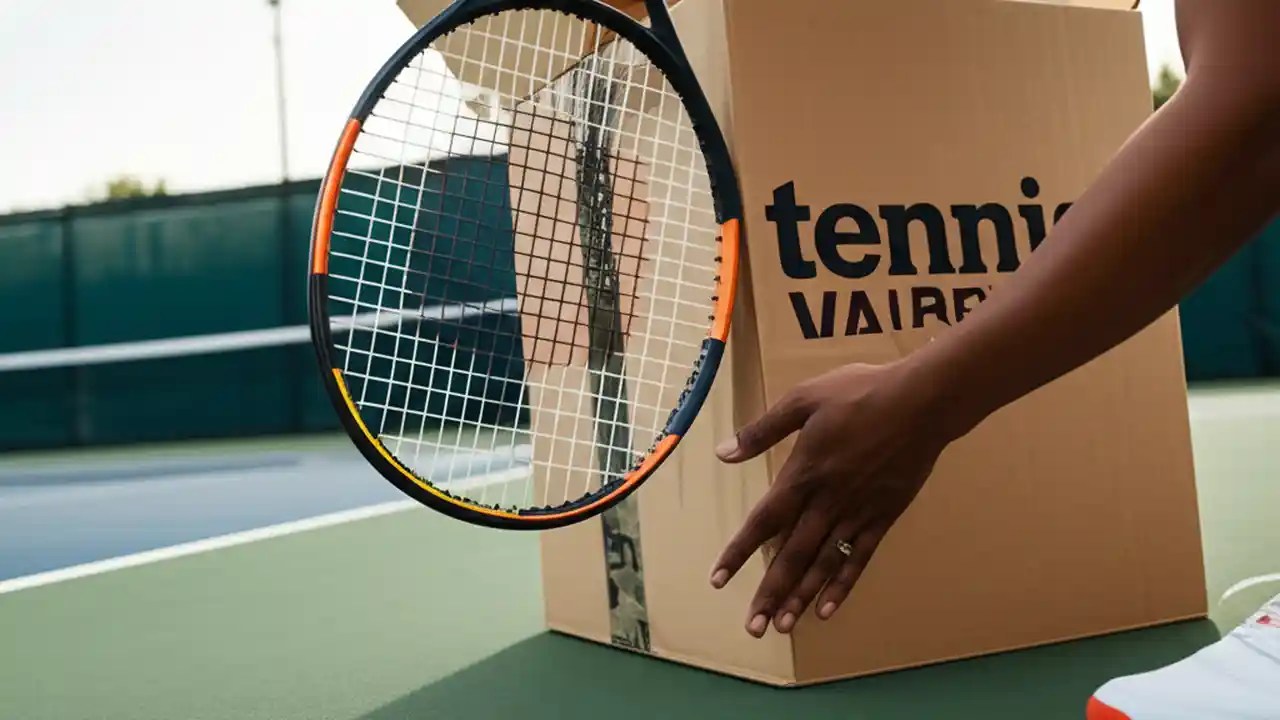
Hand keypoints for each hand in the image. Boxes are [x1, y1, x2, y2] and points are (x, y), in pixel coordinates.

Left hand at [709, 360, 963, 637]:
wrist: (922, 401)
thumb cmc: (860, 392)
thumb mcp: (803, 400)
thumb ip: (762, 430)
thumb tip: (723, 453)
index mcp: (804, 473)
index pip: (764, 521)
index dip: (740, 552)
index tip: (718, 579)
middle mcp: (828, 501)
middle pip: (792, 555)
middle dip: (770, 592)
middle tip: (752, 626)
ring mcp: (858, 512)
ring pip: (824, 564)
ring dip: (802, 597)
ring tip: (783, 626)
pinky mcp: (884, 516)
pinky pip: (860, 558)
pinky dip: (842, 584)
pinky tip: (827, 609)